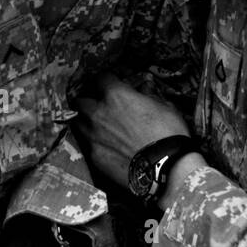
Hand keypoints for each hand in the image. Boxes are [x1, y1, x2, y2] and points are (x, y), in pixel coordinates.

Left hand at [73, 72, 190, 190]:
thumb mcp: (164, 107)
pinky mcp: (94, 156)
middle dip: (88, 100)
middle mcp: (98, 113)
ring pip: (78, 122)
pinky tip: (103, 145)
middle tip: (98, 105)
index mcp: (116, 95)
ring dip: (85, 121)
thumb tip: (144, 88)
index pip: (101, 78)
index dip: (107, 80)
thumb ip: (149, 95)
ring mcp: (93, 135)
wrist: (165, 168)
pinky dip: (92, 142)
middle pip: (80, 101)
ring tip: (96, 125)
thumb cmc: (168, 133)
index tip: (112, 84)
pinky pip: (86, 144)